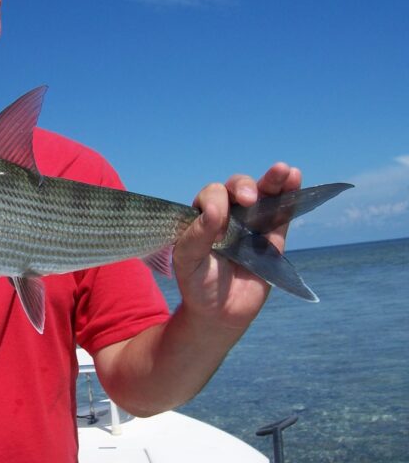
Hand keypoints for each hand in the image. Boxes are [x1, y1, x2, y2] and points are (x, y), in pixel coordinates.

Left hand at [172, 162, 301, 328]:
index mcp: (203, 216)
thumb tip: (215, 208)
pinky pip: (282, 213)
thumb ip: (197, 236)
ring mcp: (251, 225)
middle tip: (248, 198)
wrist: (220, 313)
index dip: (216, 199)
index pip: (212, 195)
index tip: (218, 215)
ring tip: (283, 169)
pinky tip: (295, 178)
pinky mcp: (272, 238)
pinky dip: (290, 195)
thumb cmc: (197, 284)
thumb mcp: (187, 261)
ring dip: (273, 180)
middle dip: (244, 187)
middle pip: (237, 188)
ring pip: (263, 195)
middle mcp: (228, 215)